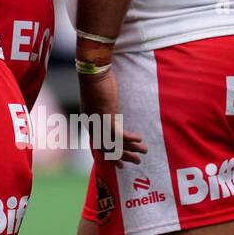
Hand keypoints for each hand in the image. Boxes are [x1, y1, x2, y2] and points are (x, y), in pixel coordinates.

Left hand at [77, 50, 145, 166]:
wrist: (93, 71)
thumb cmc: (97, 82)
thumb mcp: (100, 100)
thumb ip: (106, 111)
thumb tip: (114, 115)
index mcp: (89, 122)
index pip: (98, 144)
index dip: (110, 155)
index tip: (119, 163)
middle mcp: (92, 125)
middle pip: (107, 147)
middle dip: (122, 156)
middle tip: (135, 162)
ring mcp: (98, 122)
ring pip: (115, 143)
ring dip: (130, 149)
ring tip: (144, 152)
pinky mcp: (106, 117)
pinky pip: (119, 134)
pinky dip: (130, 138)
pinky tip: (140, 138)